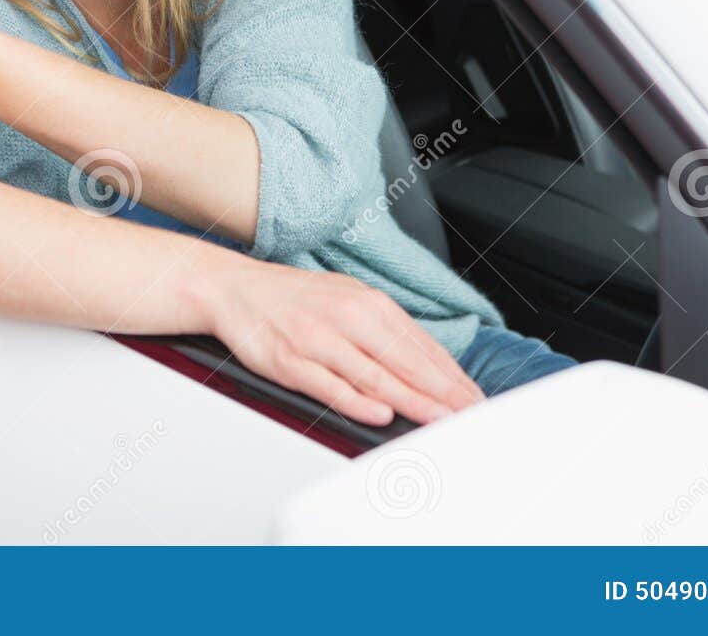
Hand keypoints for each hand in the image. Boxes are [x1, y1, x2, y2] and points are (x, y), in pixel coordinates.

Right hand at [205, 258, 485, 425]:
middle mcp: (346, 317)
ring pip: (374, 375)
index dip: (451, 376)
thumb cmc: (293, 299)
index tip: (474, 399)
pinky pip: (329, 385)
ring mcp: (318, 340)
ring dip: (412, 401)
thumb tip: (425, 364)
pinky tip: (381, 413)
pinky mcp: (290, 361)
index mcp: (367, 303)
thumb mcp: (347, 300)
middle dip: (443, 392)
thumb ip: (384, 331)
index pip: (420, 346)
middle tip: (471, 415)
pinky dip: (356, 401)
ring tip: (440, 420)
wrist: (234, 288)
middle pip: (404, 361)